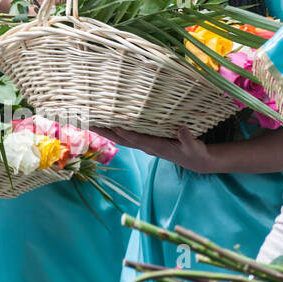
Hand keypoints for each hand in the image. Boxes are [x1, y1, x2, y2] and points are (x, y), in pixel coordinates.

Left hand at [95, 124, 213, 172]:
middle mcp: (146, 145)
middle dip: (105, 131)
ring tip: (89, 121)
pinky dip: (114, 128)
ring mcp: (144, 143)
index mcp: (156, 146)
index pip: (138, 139)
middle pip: (121, 138)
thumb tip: (182, 130)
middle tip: (88, 122)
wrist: (194, 161)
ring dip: (105, 130)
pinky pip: (126, 134)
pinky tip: (105, 122)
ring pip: (120, 136)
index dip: (127, 132)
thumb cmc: (194, 152)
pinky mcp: (145, 140)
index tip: (115, 125)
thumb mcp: (194, 147)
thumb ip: (187, 138)